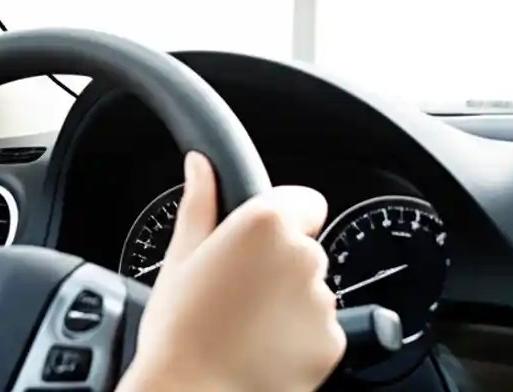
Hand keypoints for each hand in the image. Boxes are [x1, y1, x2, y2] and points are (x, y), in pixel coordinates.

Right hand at [118, 152, 344, 391]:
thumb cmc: (179, 330)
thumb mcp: (181, 258)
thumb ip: (200, 203)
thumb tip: (201, 165)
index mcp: (265, 226)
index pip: (306, 201)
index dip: (284, 219)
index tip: (257, 242)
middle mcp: (303, 257)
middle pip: (306, 248)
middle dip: (281, 264)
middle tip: (239, 291)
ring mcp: (322, 302)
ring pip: (313, 290)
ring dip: (290, 301)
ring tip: (246, 325)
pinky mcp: (332, 342)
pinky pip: (321, 328)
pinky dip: (299, 337)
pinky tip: (262, 348)